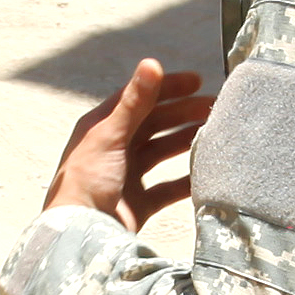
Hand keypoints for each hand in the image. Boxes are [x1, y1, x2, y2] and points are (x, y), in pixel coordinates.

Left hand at [50, 61, 217, 225]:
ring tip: (214, 135)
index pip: (138, 98)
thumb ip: (135, 101)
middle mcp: (113, 149)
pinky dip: (185, 181)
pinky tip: (206, 173)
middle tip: (213, 108)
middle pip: (154, 124)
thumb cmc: (87, 179)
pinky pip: (167, 188)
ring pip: (162, 153)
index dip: (167, 87)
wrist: (80, 232)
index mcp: (102, 127)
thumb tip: (152, 62)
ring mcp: (126, 176)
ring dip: (186, 142)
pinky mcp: (137, 204)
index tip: (197, 81)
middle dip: (183, 114)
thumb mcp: (111, 135)